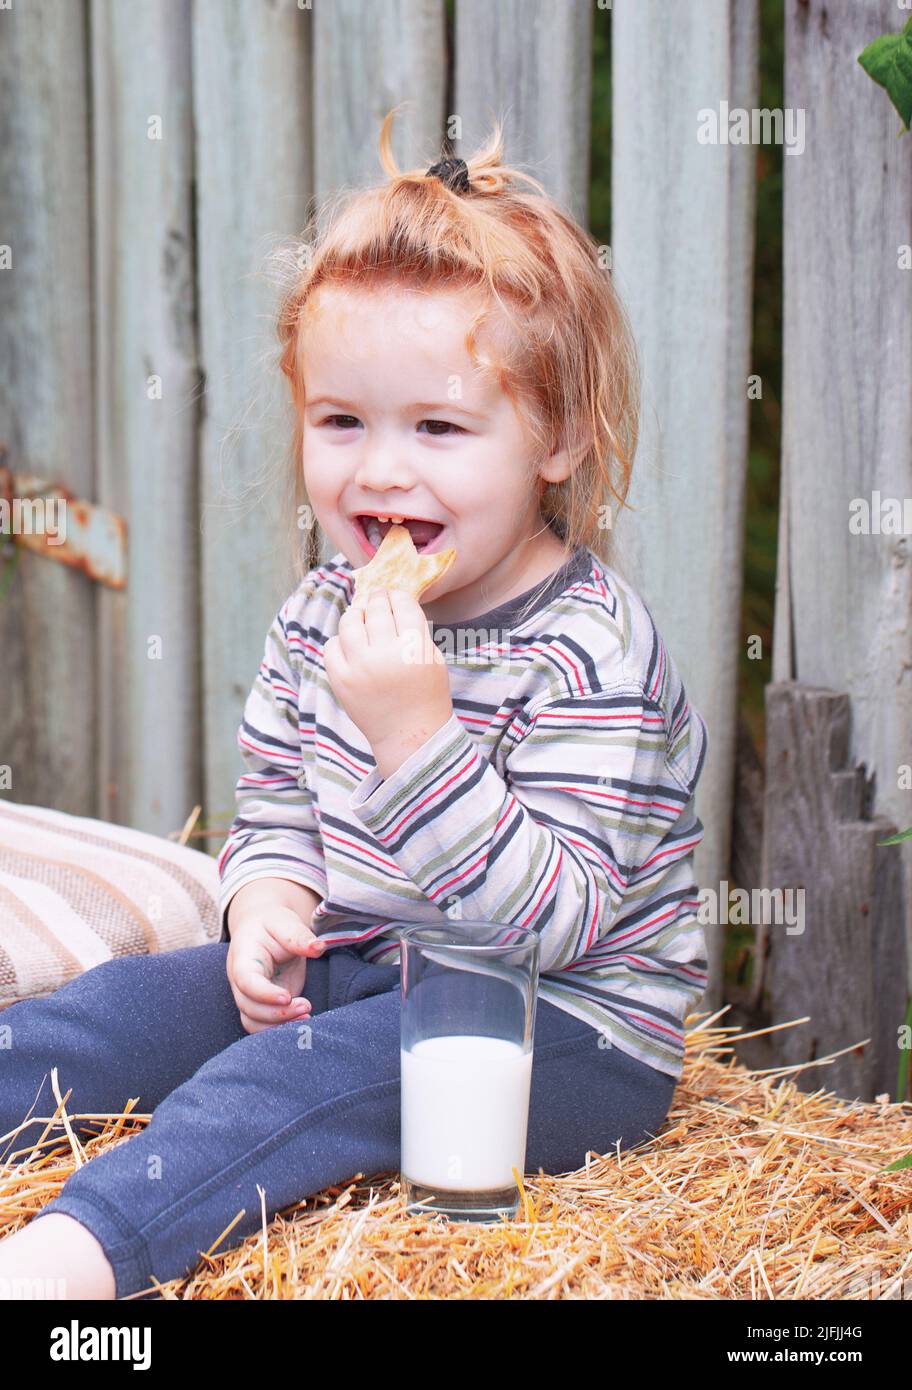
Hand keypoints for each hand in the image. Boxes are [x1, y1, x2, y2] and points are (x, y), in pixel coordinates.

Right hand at [226, 894, 325, 1033]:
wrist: (265, 929)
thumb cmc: (273, 924)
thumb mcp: (284, 921)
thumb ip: (298, 935)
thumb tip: (318, 948)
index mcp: (243, 957)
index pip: (246, 981)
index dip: (264, 993)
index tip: (287, 997)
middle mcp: (240, 980)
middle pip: (249, 1007)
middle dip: (277, 1014)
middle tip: (307, 1007)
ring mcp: (250, 995)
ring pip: (253, 1021)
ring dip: (278, 1026)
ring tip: (306, 1018)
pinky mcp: (263, 1004)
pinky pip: (262, 1025)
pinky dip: (279, 1028)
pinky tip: (301, 1021)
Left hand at [323, 588, 452, 776]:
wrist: (409, 736)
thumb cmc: (426, 696)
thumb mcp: (433, 659)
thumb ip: (416, 632)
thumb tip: (393, 604)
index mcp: (414, 648)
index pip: (403, 605)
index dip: (398, 595)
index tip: (395, 595)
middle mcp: (385, 654)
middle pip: (376, 609)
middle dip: (377, 598)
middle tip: (377, 596)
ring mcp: (359, 667)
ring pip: (349, 622)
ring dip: (356, 614)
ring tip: (360, 616)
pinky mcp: (341, 680)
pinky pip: (332, 647)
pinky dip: (340, 641)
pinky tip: (350, 644)